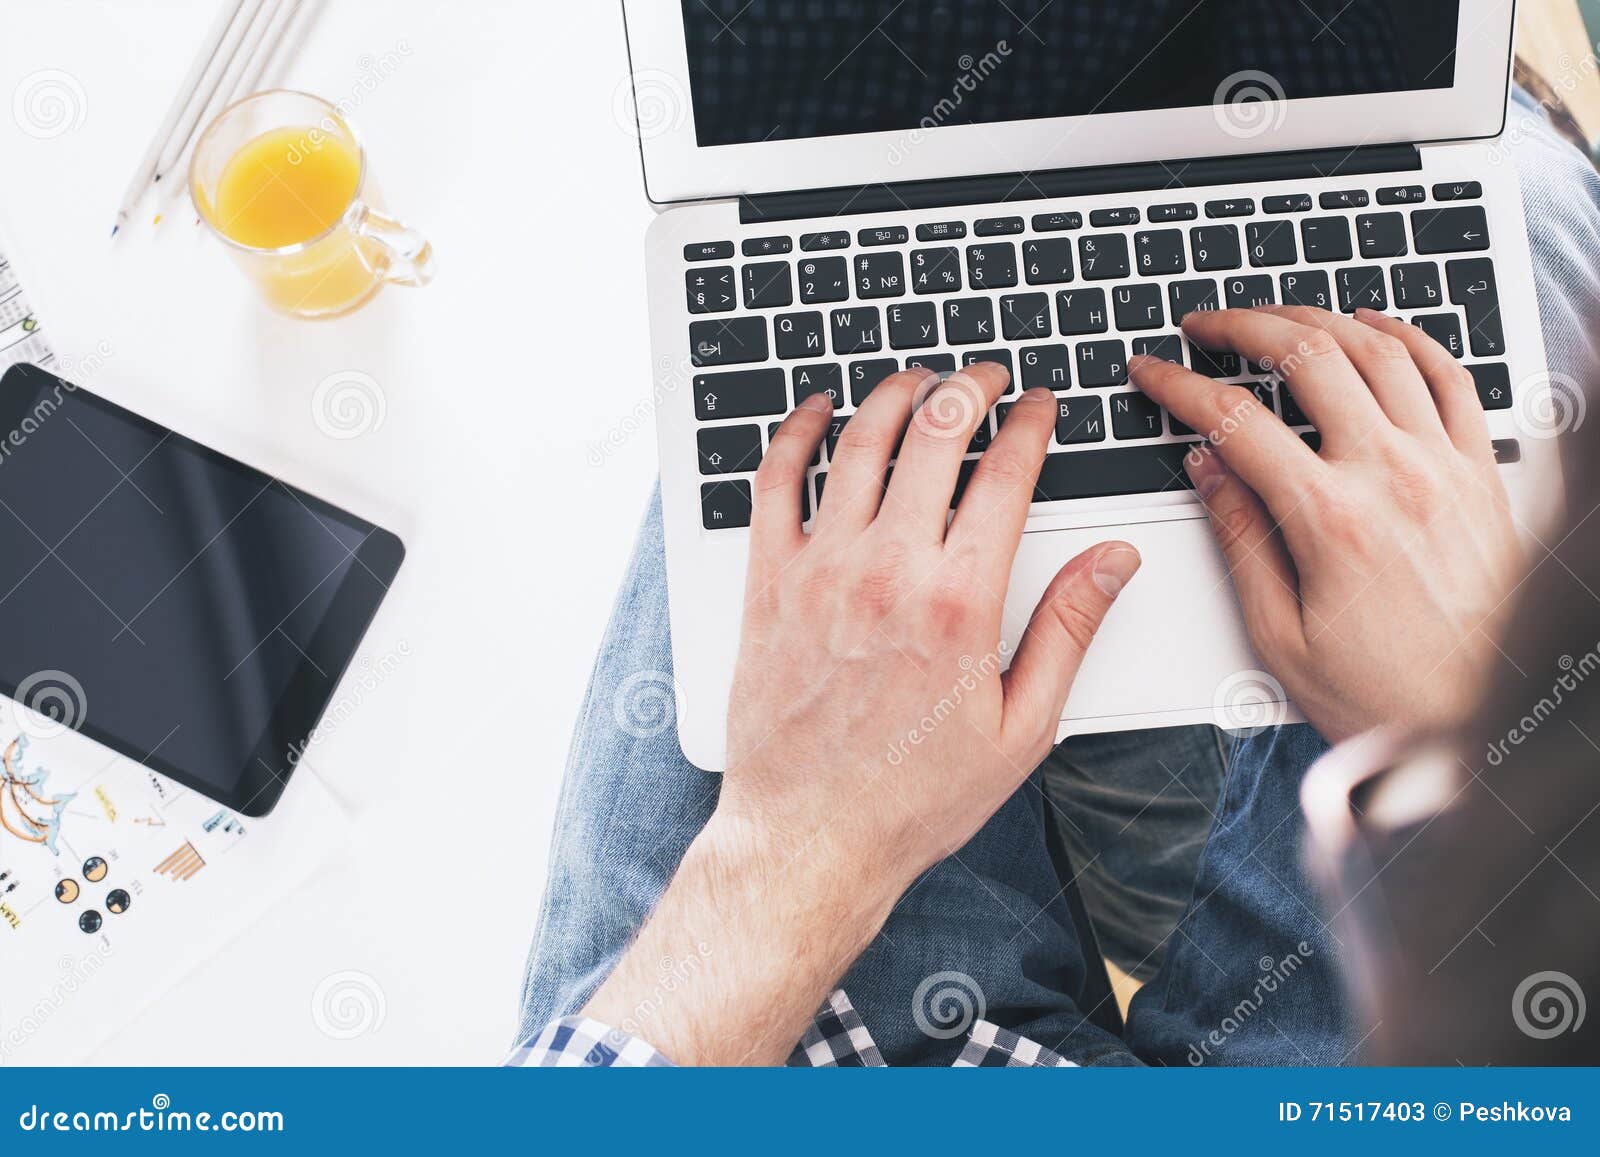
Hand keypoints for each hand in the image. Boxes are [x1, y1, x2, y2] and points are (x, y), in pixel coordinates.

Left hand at [717, 365, 1139, 895]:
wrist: (810, 836)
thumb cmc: (912, 796)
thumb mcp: (1021, 728)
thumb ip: (1068, 631)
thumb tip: (1113, 563)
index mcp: (961, 603)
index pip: (1007, 473)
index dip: (1030, 422)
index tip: (1039, 404)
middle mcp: (890, 571)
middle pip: (935, 434)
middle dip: (969, 387)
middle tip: (984, 375)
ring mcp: (822, 570)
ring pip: (859, 443)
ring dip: (895, 394)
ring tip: (918, 381)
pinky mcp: (769, 582)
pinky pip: (775, 481)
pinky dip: (797, 432)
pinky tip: (816, 412)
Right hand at [1132, 306, 1521, 742]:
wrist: (1481, 725)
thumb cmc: (1386, 695)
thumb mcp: (1281, 634)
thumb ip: (1241, 539)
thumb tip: (1208, 469)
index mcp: (1331, 519)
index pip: (1234, 420)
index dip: (1179, 386)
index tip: (1154, 374)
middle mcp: (1393, 477)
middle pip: (1308, 355)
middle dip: (1242, 326)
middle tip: (1204, 325)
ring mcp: (1444, 467)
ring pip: (1378, 349)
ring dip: (1317, 316)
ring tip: (1274, 315)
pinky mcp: (1479, 473)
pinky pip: (1450, 376)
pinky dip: (1409, 335)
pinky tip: (1376, 324)